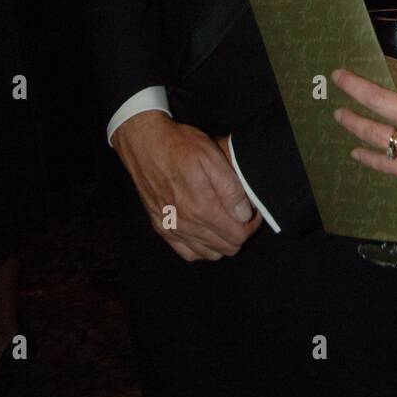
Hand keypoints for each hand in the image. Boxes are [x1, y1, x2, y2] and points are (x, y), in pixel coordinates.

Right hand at [112, 112, 261, 261]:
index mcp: (202, 208)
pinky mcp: (160, 226)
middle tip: (242, 214)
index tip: (253, 211)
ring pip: (208, 254)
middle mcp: (186, 224)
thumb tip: (244, 215)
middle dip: (240, 233)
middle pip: (226, 248)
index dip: (251, 225)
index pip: (238, 236)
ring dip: (222, 242)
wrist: (144, 142)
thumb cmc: (179, 145)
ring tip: (225, 220)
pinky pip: (187, 253)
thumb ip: (230, 189)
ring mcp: (171, 227)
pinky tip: (205, 231)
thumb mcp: (212, 156)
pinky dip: (201, 248)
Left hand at [331, 64, 396, 195]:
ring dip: (352, 122)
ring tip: (339, 115)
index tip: (367, 67)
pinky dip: (367, 158)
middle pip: (377, 99)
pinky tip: (355, 152)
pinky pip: (385, 164)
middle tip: (338, 78)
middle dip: (353, 86)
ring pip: (374, 133)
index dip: (381, 72)